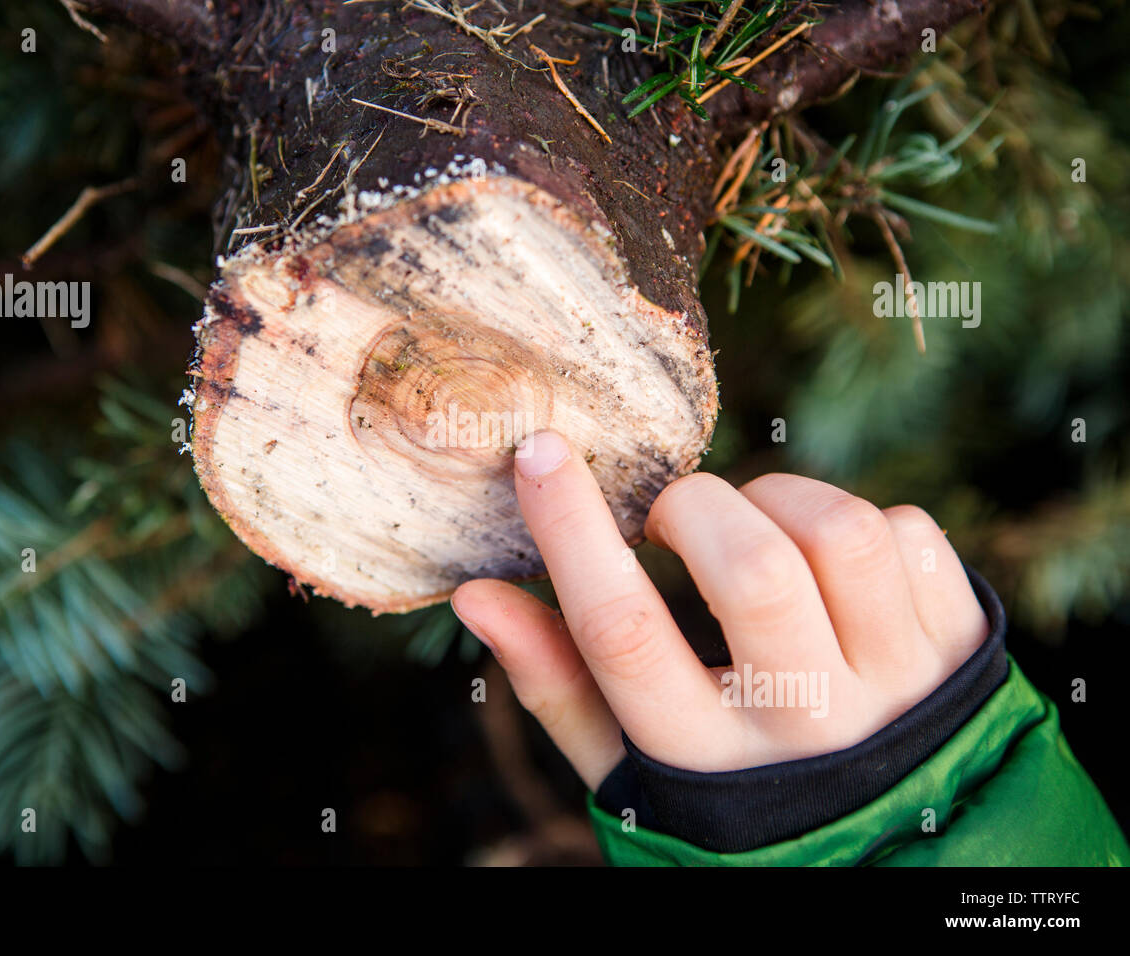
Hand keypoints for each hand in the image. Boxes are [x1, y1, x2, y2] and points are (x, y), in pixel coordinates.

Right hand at [451, 430, 988, 788]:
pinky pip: (910, 532)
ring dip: (779, 498)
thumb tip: (474, 595)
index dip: (572, 530)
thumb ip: (555, 685)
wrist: (878, 855)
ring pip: (842, 534)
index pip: (623, 632)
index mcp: (706, 763)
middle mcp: (809, 726)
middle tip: (671, 518)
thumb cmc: (726, 797)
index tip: (540, 452)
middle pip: (754, 570)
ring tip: (755, 526)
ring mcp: (899, 688)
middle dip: (693, 508)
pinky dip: (857, 518)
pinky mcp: (959, 651)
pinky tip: (829, 562)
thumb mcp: (629, 767)